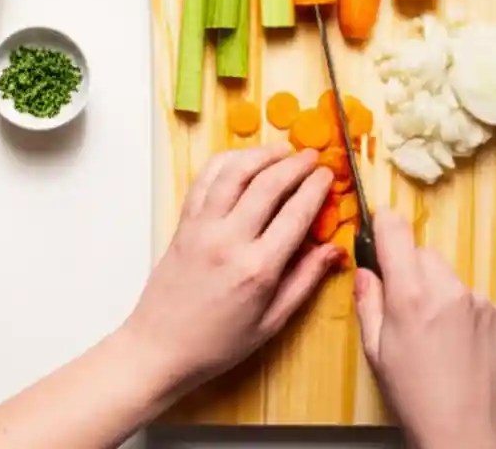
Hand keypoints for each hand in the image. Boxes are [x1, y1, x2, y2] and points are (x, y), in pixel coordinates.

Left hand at [121, 144, 342, 391]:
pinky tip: (242, 159)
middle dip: (295, 164)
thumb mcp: (271, 323)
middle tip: (313, 156)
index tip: (329, 175)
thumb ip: (304, 281)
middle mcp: (229, 240)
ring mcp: (202, 228)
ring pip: (233, 173)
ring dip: (261, 154)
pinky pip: (204, 181)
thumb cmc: (218, 343)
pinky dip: (225, 162)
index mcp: (258, 269)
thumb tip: (335, 250)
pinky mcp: (183, 223)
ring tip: (282, 149)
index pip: (295, 214)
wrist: (160, 347)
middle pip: (267, 184)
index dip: (315, 188)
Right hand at [354, 210, 495, 448]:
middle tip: (403, 304)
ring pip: (449, 276)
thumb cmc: (413, 397)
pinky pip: (473, 298)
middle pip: (424, 253)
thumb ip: (368, 302)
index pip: (396, 231)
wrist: (462, 431)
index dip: (384, 223)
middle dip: (410, 268)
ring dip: (437, 290)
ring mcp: (479, 302)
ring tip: (433, 334)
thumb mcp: (375, 350)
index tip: (379, 224)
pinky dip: (461, 311)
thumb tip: (366, 272)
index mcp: (410, 296)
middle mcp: (448, 290)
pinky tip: (456, 344)